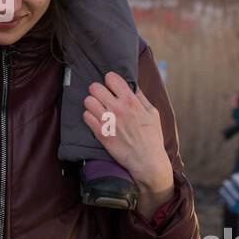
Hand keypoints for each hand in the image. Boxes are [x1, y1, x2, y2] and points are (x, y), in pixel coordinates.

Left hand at [83, 71, 172, 205]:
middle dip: (98, 90)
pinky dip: (89, 117)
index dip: (110, 80)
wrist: (146, 161)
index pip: (111, 78)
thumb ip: (140, 97)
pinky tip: (97, 120)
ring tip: (98, 108)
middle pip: (95, 87)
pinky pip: (86, 116)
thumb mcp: (152, 113)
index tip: (112, 86)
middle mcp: (117, 108)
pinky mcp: (100, 133)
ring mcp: (107, 121)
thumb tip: (132, 85)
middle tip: (102, 97)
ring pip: (88, 101)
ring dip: (92, 103)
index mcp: (131, 101)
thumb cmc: (152, 137)